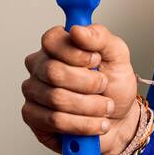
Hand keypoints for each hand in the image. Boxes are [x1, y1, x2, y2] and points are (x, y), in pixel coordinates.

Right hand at [21, 24, 147, 154]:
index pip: (52, 40)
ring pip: (56, 99)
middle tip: (104, 86)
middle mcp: (40, 67)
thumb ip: (100, 38)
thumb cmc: (114, 86)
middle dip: (89, 83)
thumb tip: (77, 30)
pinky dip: (82, 124)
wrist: (120, 119)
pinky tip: (95, 123)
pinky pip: (54, 121)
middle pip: (54, 71)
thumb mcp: (117, 55)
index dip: (76, 53)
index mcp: (57, 46)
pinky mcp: (33, 117)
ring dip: (90, 106)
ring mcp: (33, 92)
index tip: (96, 60)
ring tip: (105, 108)